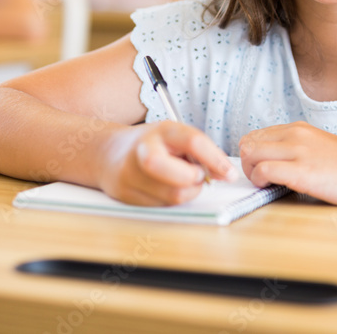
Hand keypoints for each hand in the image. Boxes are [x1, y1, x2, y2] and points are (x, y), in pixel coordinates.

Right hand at [97, 120, 236, 205]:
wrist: (107, 153)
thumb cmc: (151, 143)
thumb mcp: (174, 136)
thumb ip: (199, 150)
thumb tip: (224, 173)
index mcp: (161, 130)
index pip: (194, 143)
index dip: (216, 160)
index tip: (229, 173)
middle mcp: (144, 151)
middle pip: (180, 179)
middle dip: (196, 181)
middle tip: (199, 176)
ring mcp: (132, 175)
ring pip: (173, 196)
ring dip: (188, 192)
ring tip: (182, 179)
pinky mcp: (126, 195)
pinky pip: (161, 205)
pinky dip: (171, 198)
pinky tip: (166, 185)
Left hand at [239, 122, 336, 205]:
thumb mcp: (320, 147)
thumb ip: (297, 149)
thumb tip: (274, 162)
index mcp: (299, 129)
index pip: (256, 135)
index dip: (251, 155)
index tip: (258, 169)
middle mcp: (295, 135)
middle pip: (247, 142)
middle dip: (246, 163)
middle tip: (259, 179)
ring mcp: (299, 151)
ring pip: (250, 153)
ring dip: (250, 172)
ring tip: (265, 183)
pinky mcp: (302, 172)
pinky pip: (264, 170)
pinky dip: (259, 180)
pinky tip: (271, 187)